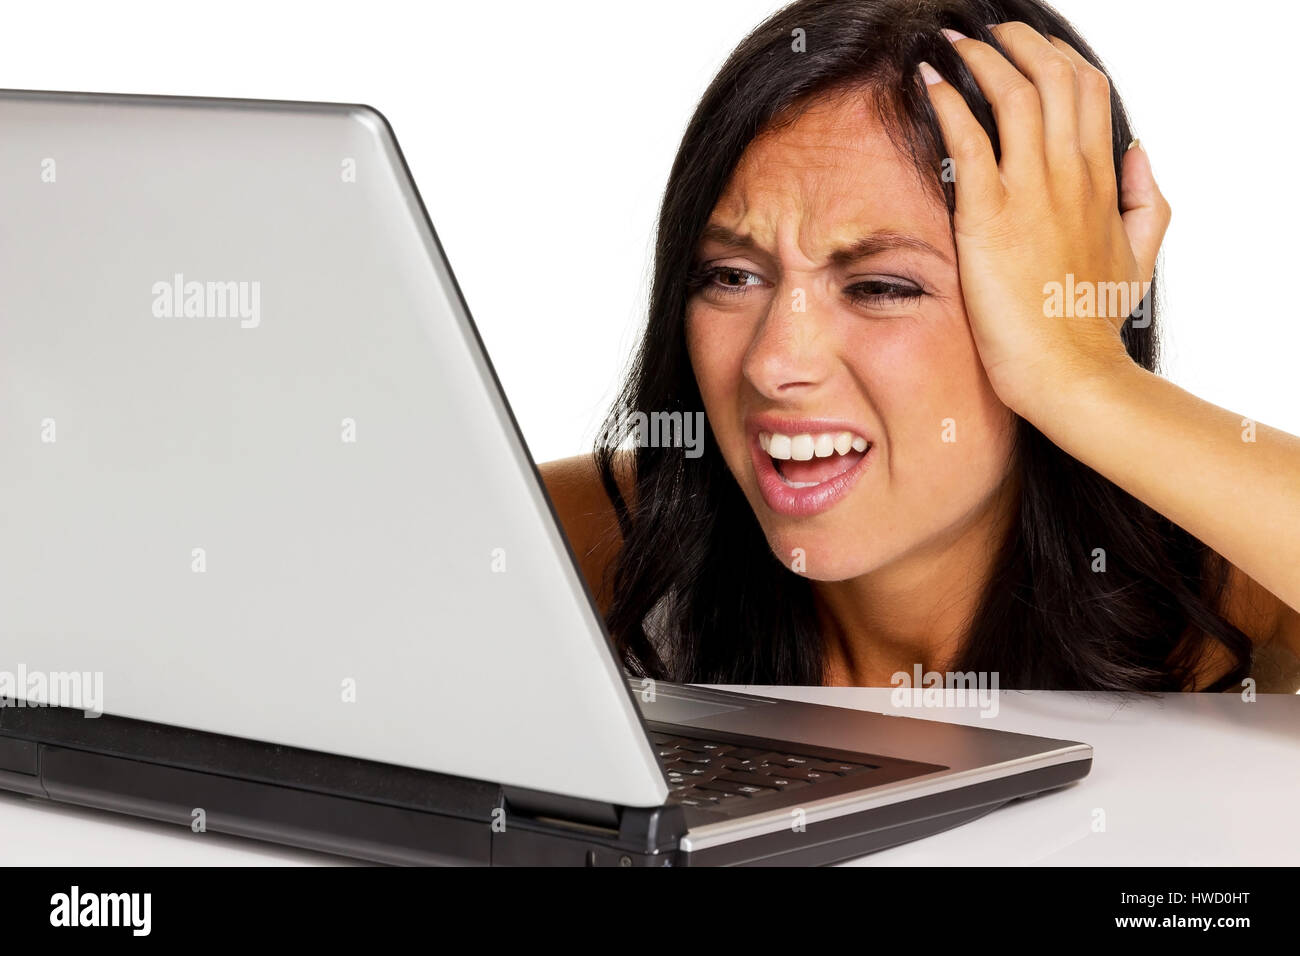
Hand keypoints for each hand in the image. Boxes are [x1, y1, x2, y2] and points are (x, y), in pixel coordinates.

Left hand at [919, 23, 1170, 420]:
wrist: (1070, 372)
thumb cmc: (1092, 322)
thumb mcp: (1139, 255)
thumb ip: (1144, 200)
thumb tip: (1138, 154)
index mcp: (1102, 180)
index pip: (1088, 90)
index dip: (1058, 57)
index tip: (1030, 48)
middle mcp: (1070, 174)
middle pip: (1052, 78)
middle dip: (1017, 43)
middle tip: (985, 33)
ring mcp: (1031, 193)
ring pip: (1012, 96)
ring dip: (979, 59)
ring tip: (950, 45)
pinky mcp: (988, 218)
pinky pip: (968, 141)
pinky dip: (947, 102)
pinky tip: (928, 82)